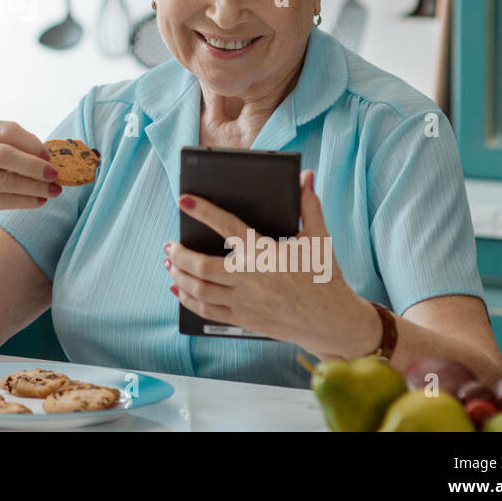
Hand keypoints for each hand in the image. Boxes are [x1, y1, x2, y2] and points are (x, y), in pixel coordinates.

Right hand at [0, 121, 63, 225]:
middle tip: (55, 174)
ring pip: (6, 182)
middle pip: (5, 155)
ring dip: (34, 187)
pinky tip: (38, 201)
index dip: (31, 142)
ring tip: (53, 191)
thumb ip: (5, 145)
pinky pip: (1, 201)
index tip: (48, 155)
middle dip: (35, 165)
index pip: (6, 130)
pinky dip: (24, 201)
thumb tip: (46, 155)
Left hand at [163, 169, 378, 358]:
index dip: (202, 211)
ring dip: (179, 276)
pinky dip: (188, 300)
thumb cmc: (325, 277)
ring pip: (200, 290)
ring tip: (170, 263)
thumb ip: (308, 206)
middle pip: (202, 267)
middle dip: (180, 254)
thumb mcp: (319, 239)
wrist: (333, 323)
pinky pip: (207, 311)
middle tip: (169, 244)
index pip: (227, 226)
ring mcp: (245, 303)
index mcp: (266, 254)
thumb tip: (304, 177)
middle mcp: (251, 279)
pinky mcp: (244, 321)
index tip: (183, 199)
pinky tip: (179, 289)